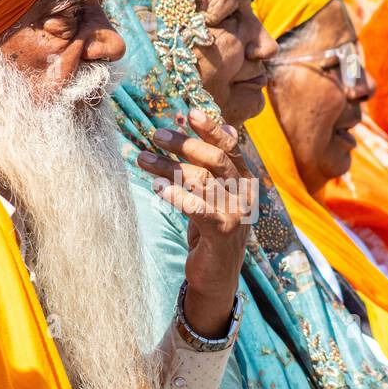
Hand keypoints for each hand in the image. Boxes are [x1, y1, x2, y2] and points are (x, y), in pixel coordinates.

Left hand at [137, 108, 254, 336]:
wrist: (216, 276)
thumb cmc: (210, 229)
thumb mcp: (212, 193)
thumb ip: (208, 163)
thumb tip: (207, 123)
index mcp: (245, 180)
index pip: (230, 147)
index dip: (211, 128)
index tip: (189, 112)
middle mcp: (245, 194)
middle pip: (218, 160)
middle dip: (187, 144)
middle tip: (158, 134)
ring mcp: (236, 214)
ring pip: (202, 182)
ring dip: (169, 167)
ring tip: (142, 158)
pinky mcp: (223, 233)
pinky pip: (199, 209)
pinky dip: (178, 196)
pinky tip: (157, 188)